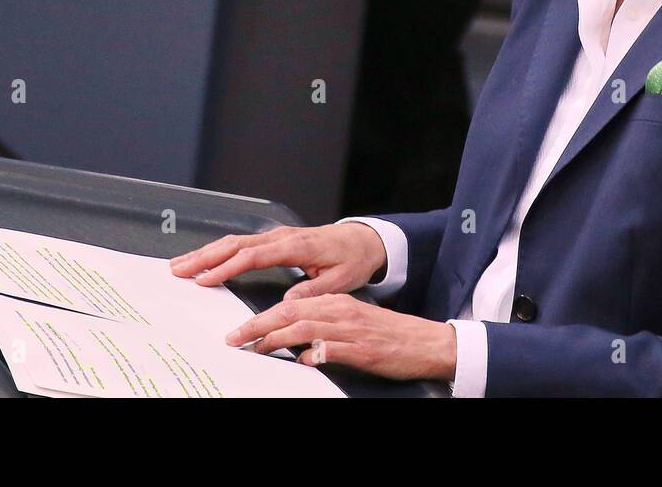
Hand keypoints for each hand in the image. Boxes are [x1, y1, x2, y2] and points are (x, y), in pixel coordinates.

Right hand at [169, 223, 387, 299]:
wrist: (364, 240)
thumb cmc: (352, 259)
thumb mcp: (340, 280)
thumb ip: (313, 291)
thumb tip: (288, 303)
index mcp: (296, 246)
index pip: (254, 256)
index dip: (228, 267)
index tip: (206, 279)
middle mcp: (282, 237)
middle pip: (236, 245)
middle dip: (205, 257)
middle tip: (179, 269)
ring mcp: (277, 236)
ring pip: (235, 241)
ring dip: (207, 252)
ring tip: (181, 265)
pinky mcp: (275, 239)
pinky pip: (242, 243)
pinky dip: (220, 250)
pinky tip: (204, 259)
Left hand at [227, 293, 457, 381]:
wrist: (426, 342)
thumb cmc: (390, 335)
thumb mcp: (354, 322)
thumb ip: (324, 325)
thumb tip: (295, 337)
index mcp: (337, 302)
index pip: (291, 304)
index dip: (262, 316)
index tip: (241, 328)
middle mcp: (341, 311)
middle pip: (291, 312)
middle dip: (258, 324)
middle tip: (235, 337)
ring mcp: (351, 330)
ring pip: (304, 327)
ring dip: (275, 338)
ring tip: (255, 348)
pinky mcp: (361, 350)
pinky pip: (329, 349)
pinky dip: (311, 354)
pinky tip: (299, 360)